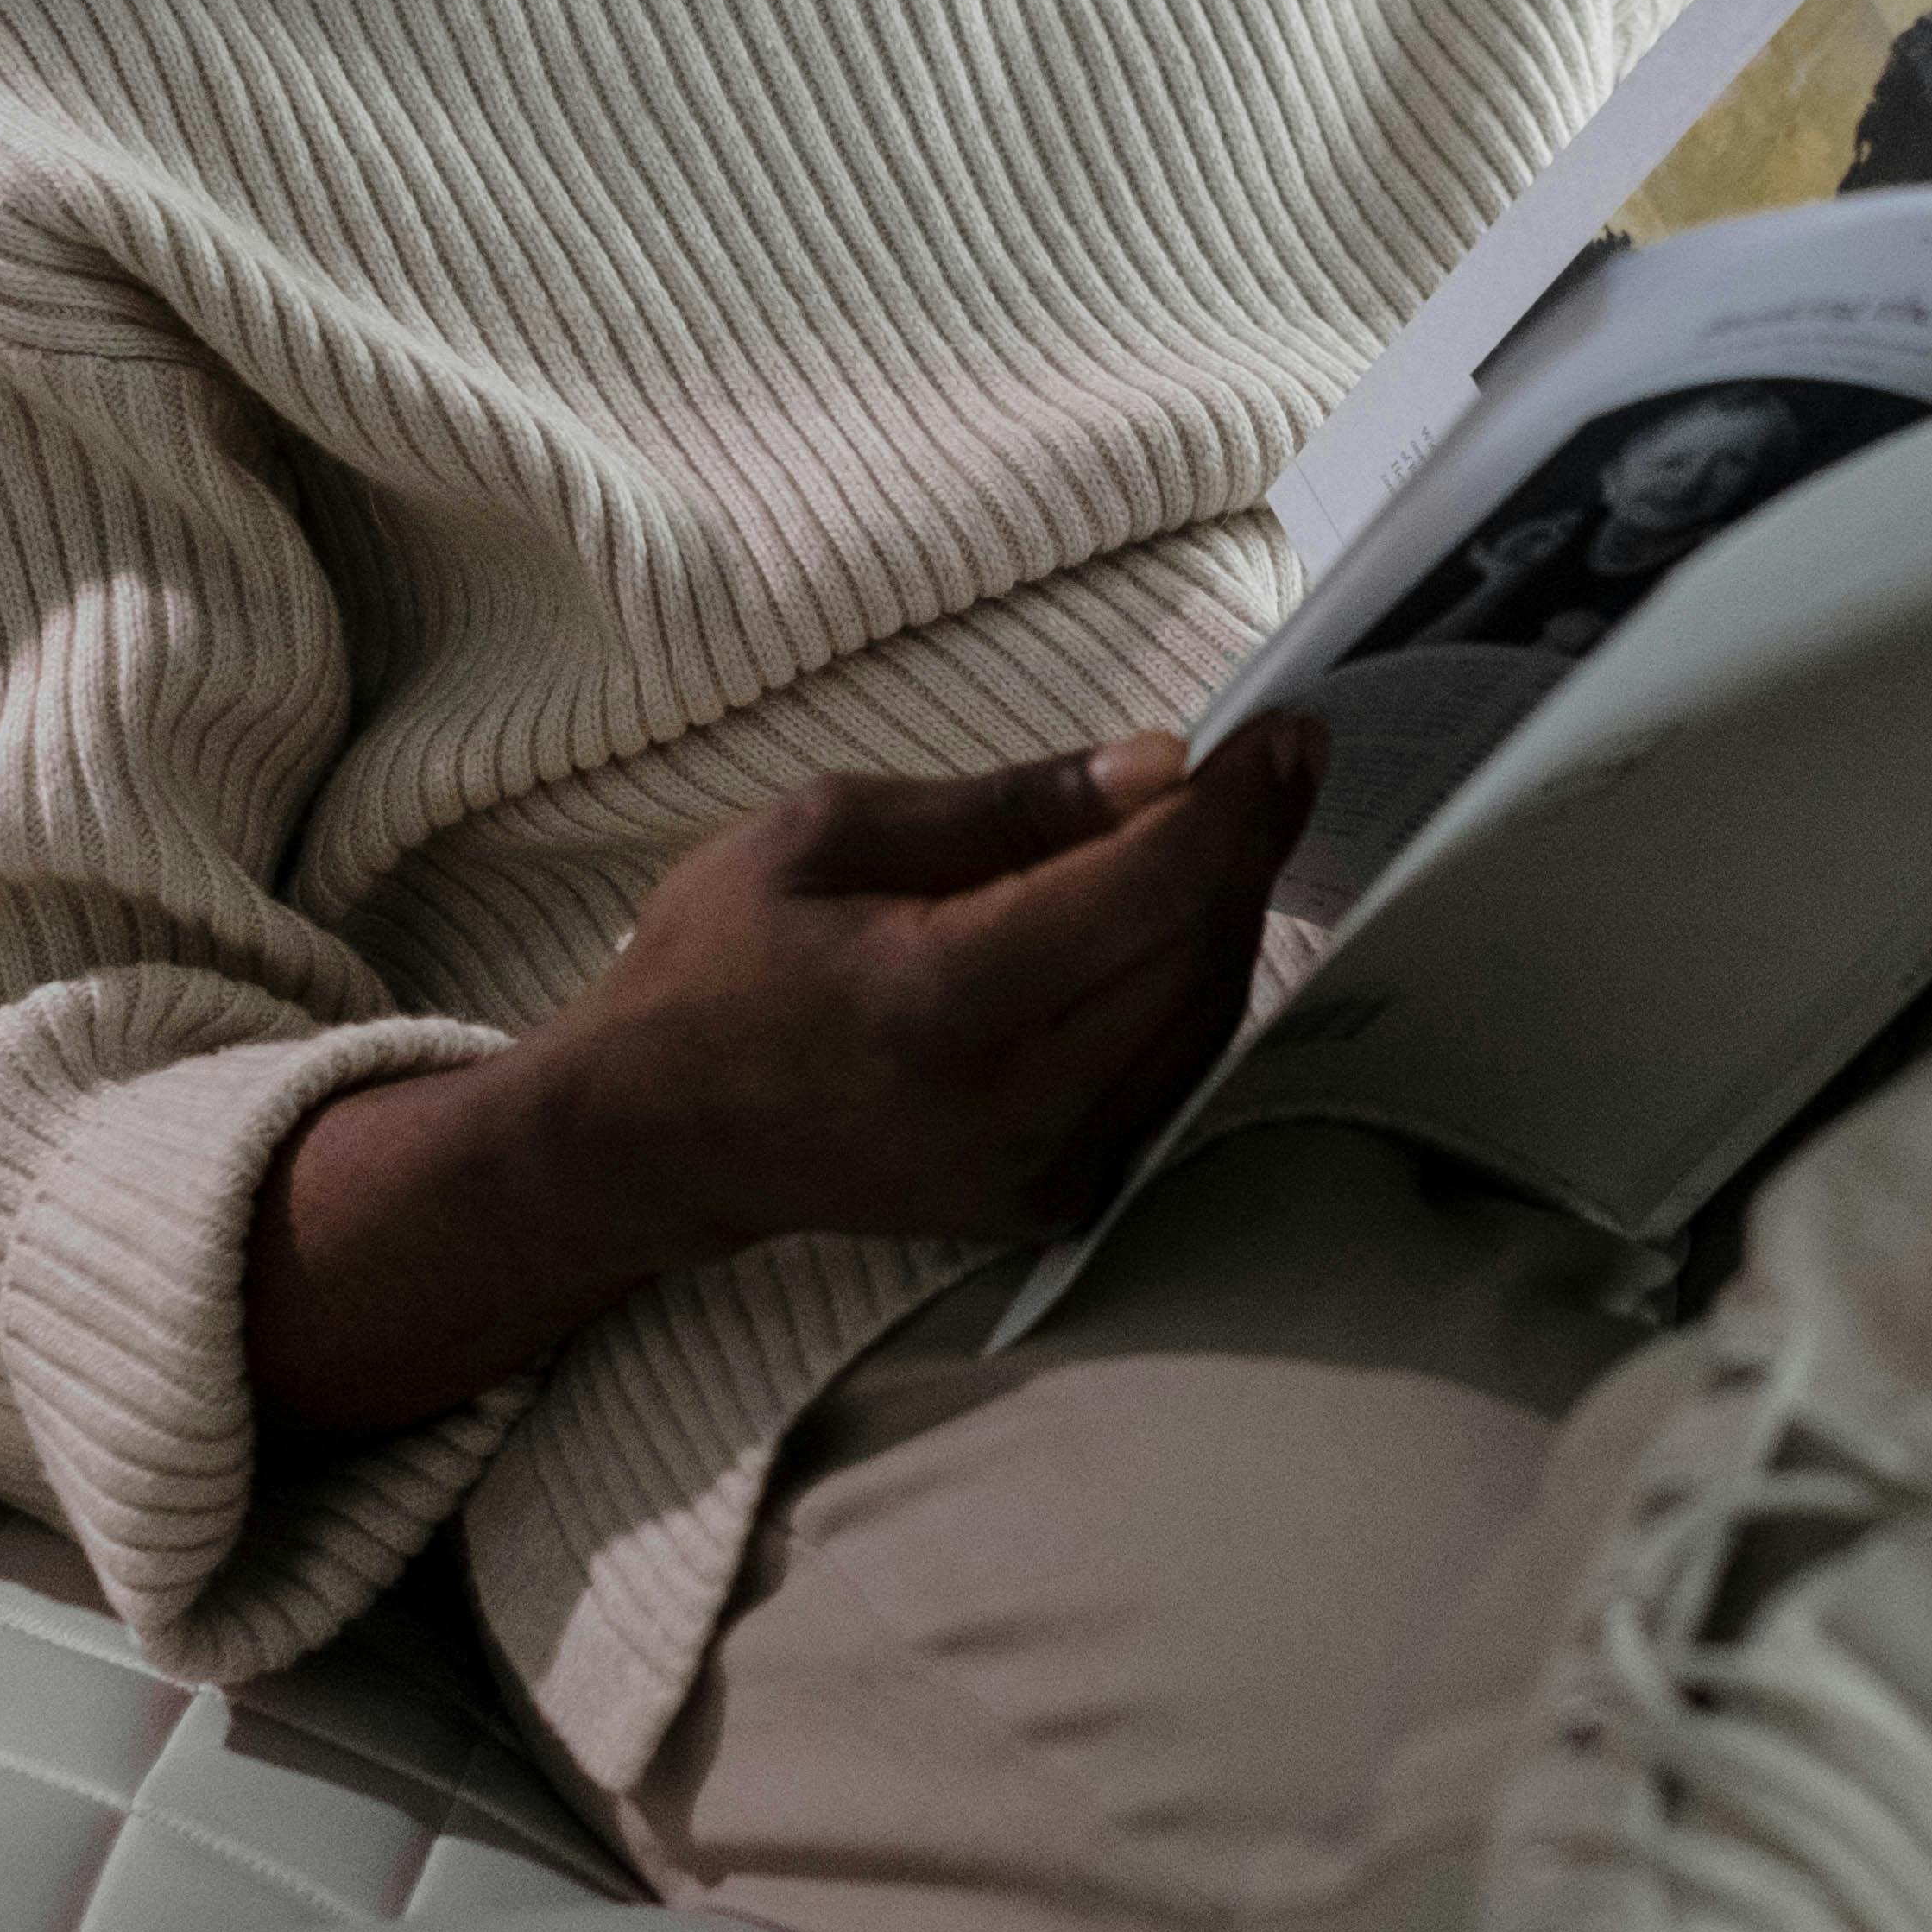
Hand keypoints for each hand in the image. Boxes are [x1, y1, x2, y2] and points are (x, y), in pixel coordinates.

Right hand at [546, 722, 1323, 1259]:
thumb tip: (1161, 764)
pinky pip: (1167, 1079)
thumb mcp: (828, 830)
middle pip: (1198, 957)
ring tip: (1228, 825)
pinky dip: (1187, 991)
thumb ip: (1009, 805)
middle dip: (1248, 847)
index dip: (1231, 803)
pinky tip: (1176, 920)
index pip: (1150, 893)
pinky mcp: (1054, 1199)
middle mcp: (1011, 1107)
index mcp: (944, 1002)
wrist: (655, 1136)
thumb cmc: (717, 963)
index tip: (1275, 731)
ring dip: (1229, 916)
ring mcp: (1040, 1171)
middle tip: (1270, 761)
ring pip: (1202, 1023)